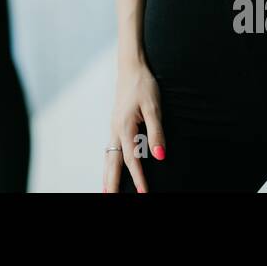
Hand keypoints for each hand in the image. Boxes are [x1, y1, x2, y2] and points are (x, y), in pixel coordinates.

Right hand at [103, 58, 164, 192]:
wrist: (130, 67)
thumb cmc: (144, 86)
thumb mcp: (154, 108)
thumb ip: (157, 133)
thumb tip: (160, 157)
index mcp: (125, 127)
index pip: (132, 159)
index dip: (138, 178)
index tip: (142, 193)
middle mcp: (116, 129)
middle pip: (113, 162)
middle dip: (112, 182)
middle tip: (110, 198)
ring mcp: (113, 127)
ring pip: (108, 156)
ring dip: (107, 174)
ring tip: (106, 190)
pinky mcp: (115, 124)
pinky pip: (110, 148)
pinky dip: (108, 161)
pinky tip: (109, 167)